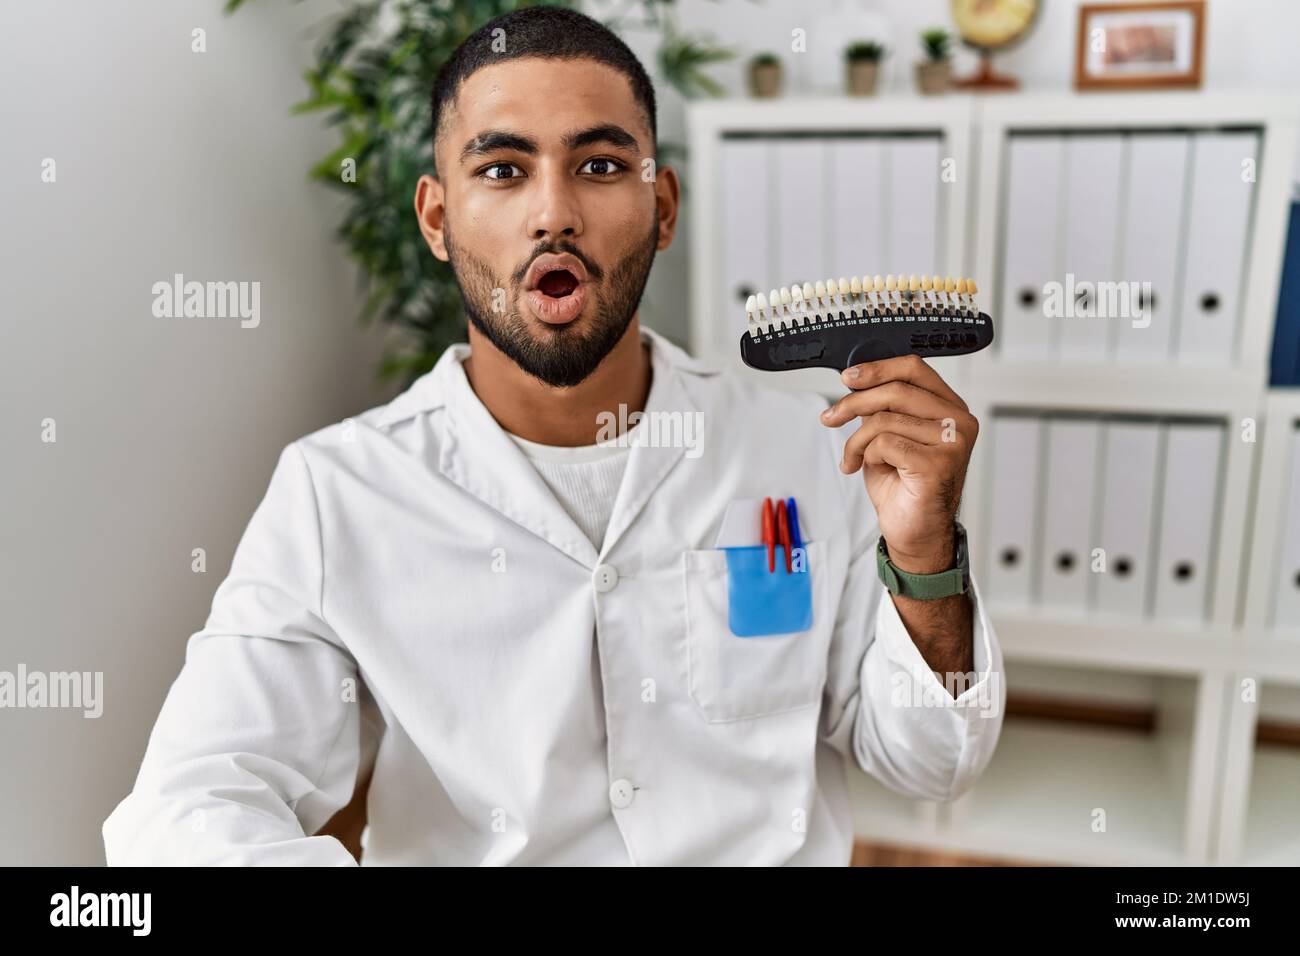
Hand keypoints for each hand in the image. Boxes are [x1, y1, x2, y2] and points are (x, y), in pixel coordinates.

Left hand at [819, 354, 977, 572]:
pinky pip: (885, 444)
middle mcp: (958, 421)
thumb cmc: (903, 486)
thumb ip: (882, 407)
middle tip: (831, 417)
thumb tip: (857, 380)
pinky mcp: (938, 464)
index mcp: (950, 408)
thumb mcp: (888, 435)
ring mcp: (952, 443)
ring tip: (853, 458)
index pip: (914, 369)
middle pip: (896, 390)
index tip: (848, 377)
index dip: (877, 368)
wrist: (914, 532)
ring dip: (856, 440)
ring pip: (885, 419)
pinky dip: (866, 456)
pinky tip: (867, 469)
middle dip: (854, 403)